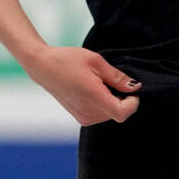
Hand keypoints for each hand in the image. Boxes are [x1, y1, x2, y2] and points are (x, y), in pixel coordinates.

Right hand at [26, 46, 141, 125]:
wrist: (43, 67)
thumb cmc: (68, 60)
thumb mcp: (96, 61)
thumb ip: (117, 77)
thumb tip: (135, 87)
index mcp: (93, 97)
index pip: (122, 113)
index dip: (133, 103)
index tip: (131, 90)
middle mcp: (88, 112)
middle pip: (118, 112)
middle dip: (122, 98)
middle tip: (110, 79)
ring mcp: (83, 117)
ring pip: (110, 114)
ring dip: (112, 100)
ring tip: (99, 82)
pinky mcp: (80, 118)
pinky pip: (101, 114)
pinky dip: (103, 103)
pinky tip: (94, 89)